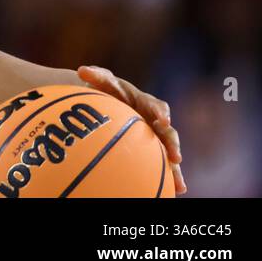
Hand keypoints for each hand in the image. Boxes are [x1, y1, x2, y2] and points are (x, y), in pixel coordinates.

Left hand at [77, 65, 185, 194]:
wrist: (108, 100)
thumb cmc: (106, 89)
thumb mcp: (102, 82)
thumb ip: (96, 76)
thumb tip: (82, 70)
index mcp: (145, 102)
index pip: (156, 106)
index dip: (161, 112)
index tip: (164, 119)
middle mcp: (154, 120)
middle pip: (167, 132)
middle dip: (172, 144)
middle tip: (175, 156)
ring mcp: (153, 135)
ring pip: (167, 151)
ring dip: (173, 166)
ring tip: (179, 183)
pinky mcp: (151, 148)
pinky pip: (161, 163)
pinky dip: (169, 175)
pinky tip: (176, 190)